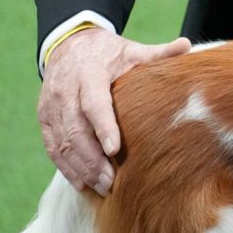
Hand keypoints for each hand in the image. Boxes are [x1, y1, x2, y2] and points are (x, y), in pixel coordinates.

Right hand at [36, 28, 189, 194]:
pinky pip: (52, 147)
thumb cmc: (107, 53)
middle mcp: (65, 91)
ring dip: (80, 168)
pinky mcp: (44, 118)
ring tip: (102, 187)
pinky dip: (65, 167)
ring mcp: (51, 107)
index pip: (94, 103)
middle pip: (76, 130)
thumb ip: (158, 52)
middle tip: (111, 181)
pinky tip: (82, 183)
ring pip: (62, 143)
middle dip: (92, 159)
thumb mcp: (131, 49)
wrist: (68, 45)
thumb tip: (187, 45)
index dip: (103, 127)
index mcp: (89, 73)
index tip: (115, 149)